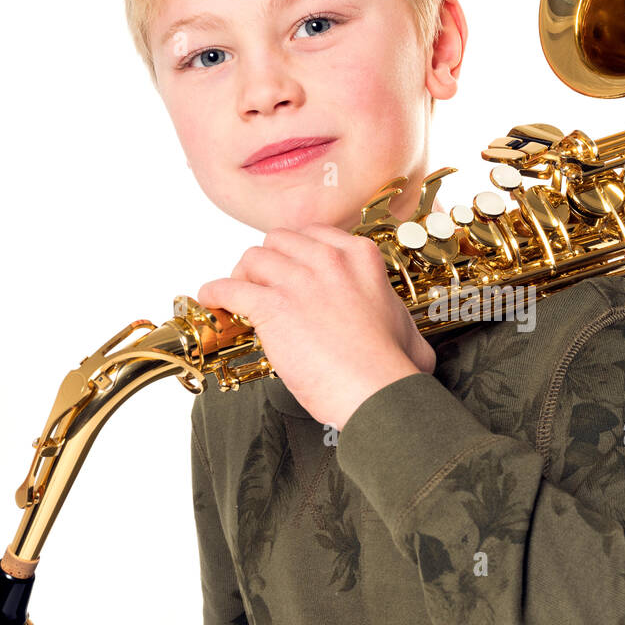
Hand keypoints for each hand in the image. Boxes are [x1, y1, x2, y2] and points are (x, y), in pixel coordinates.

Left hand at [196, 225, 435, 430]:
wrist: (377, 389)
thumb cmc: (393, 367)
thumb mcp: (406, 329)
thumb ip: (397, 320)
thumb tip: (411, 339)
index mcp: (359, 258)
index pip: (313, 235)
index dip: (295, 252)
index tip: (289, 268)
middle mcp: (328, 260)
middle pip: (278, 241)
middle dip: (267, 261)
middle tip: (263, 285)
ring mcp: (299, 281)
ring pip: (252, 259)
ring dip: (242, 276)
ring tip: (241, 298)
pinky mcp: (273, 306)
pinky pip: (229, 288)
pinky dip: (215, 293)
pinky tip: (213, 302)